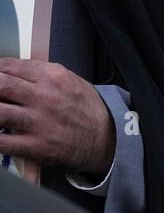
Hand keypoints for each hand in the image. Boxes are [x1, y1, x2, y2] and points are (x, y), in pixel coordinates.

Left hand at [0, 59, 115, 179]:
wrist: (104, 136)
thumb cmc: (85, 107)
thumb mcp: (68, 79)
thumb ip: (40, 75)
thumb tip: (11, 74)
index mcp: (52, 75)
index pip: (11, 66)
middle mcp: (44, 95)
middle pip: (1, 84)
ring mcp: (38, 121)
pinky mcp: (35, 146)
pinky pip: (2, 142)